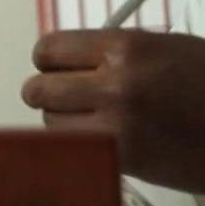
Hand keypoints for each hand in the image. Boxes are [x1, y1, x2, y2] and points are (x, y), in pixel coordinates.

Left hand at [22, 28, 204, 192]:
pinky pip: (76, 151)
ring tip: (96, 124)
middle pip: (38, 89)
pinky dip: (83, 149)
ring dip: (64, 126)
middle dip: (51, 95)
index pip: (48, 49)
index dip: (50, 62)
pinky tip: (108, 144)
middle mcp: (115, 82)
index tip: (62, 70)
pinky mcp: (126, 159)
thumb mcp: (166, 49)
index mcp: (125, 46)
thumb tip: (66, 62)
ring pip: (50, 125)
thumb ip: (114, 53)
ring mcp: (118, 123)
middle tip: (75, 101)